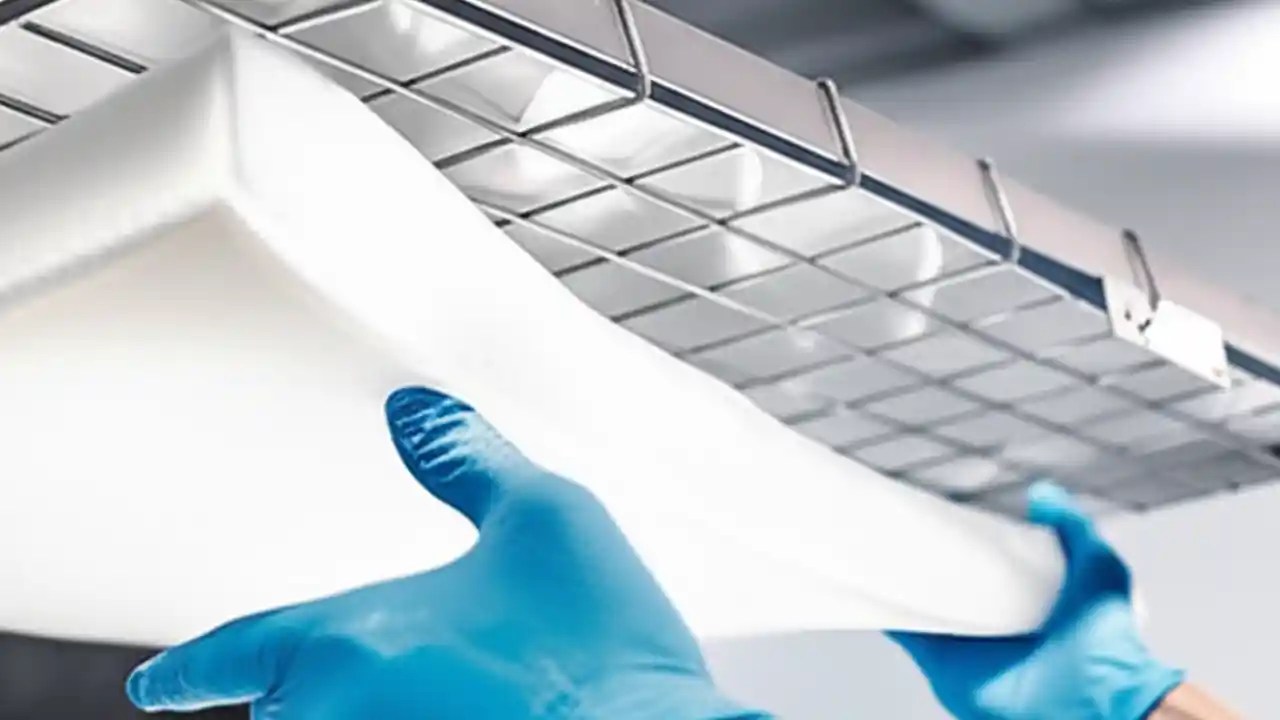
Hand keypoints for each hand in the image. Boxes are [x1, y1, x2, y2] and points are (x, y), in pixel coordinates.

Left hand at [126, 387, 763, 719]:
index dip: (189, 668)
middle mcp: (345, 718)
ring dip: (359, 712)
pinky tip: (470, 706)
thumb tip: (414, 412)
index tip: (158, 684)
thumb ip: (467, 460)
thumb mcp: (545, 517)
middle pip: (284, 707)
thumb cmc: (604, 647)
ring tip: (442, 687)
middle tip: (394, 660)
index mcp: (351, 642)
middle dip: (314, 686)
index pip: (234, 652)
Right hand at [890, 482, 1183, 719]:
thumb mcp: (1097, 565)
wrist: (1090, 699)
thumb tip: (1044, 491)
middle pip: (947, 579)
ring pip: (922, 605)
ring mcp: (966, 641)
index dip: (965, 535)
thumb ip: (1072, 526)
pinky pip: (907, 636)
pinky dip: (888, 615)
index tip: (942, 509)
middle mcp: (993, 618)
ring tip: (879, 548)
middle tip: (903, 524)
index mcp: (1027, 594)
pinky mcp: (943, 664)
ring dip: (900, 583)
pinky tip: (876, 589)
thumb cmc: (1105, 642)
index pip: (985, 558)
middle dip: (925, 556)